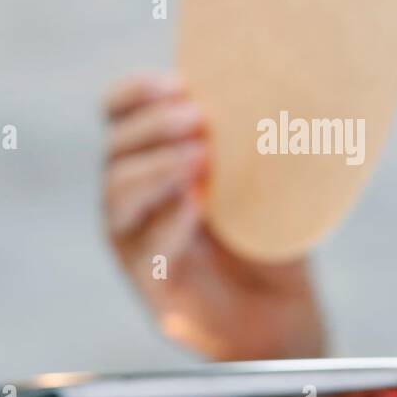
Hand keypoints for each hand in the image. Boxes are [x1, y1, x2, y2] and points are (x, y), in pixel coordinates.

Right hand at [102, 72, 324, 360]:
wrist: (281, 314)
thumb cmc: (270, 239)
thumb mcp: (264, 177)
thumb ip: (252, 137)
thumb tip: (276, 84)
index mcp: (150, 161)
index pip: (117, 114)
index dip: (135, 93)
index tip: (176, 82)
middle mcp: (133, 199)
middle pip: (114, 149)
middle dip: (152, 126)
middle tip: (197, 117)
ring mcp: (135, 241)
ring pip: (118, 193)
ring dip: (157, 168)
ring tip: (199, 155)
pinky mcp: (151, 283)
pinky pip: (146, 246)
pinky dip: (170, 220)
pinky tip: (197, 203)